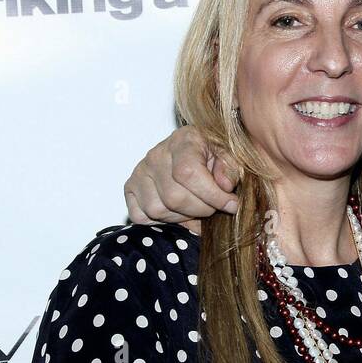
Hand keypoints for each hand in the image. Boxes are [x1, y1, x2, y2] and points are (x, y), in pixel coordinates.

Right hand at [123, 125, 238, 233]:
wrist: (192, 150)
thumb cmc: (212, 154)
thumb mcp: (229, 155)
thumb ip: (230, 168)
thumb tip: (224, 185)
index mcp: (182, 141)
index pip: (189, 173)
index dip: (212, 195)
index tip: (231, 205)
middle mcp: (156, 154)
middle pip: (174, 197)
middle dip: (202, 209)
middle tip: (214, 206)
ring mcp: (140, 171)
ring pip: (158, 210)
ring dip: (182, 217)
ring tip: (196, 207)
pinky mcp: (130, 187)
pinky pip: (141, 216)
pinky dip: (161, 221)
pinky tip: (177, 211)